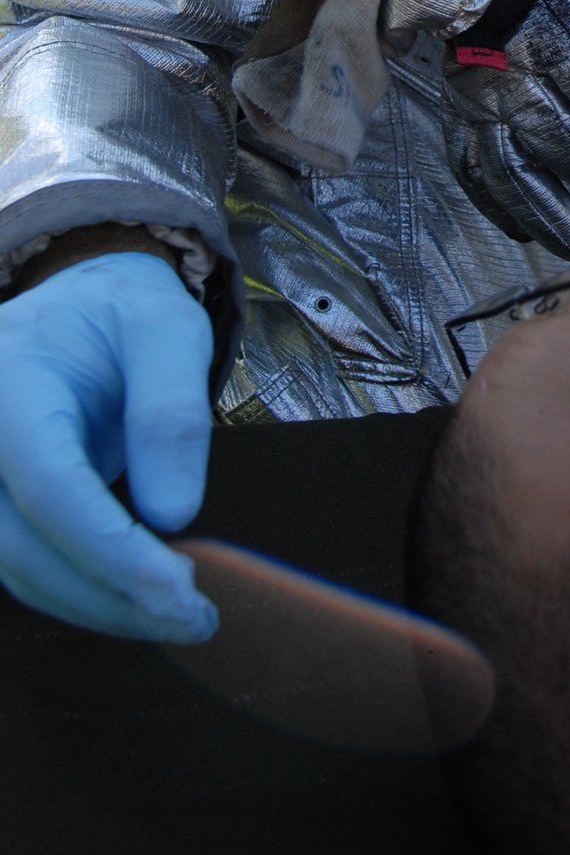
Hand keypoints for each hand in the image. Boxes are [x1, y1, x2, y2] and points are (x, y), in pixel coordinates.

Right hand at [0, 253, 217, 640]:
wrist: (76, 306)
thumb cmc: (124, 314)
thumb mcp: (167, 329)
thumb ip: (170, 413)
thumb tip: (171, 515)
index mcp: (8, 376)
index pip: (49, 482)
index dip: (110, 548)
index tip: (178, 591)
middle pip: (22, 545)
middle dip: (108, 594)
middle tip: (195, 618)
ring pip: (16, 569)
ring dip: (97, 604)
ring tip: (180, 613)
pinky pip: (22, 563)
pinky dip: (80, 588)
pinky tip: (139, 593)